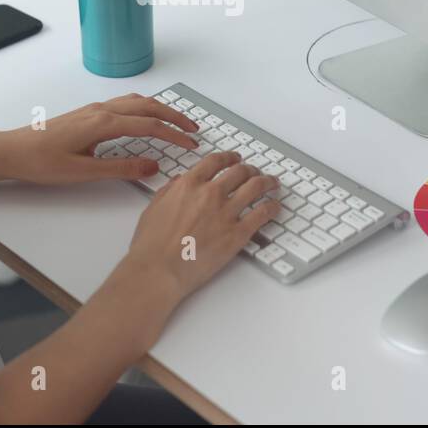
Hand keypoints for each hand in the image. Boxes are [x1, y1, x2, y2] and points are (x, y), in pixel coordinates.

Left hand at [0, 93, 198, 185]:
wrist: (12, 150)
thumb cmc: (41, 162)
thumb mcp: (83, 172)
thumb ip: (120, 168)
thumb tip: (152, 166)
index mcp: (103, 124)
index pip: (149, 125)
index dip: (174, 134)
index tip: (191, 144)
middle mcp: (101, 111)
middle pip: (147, 107)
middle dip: (174, 116)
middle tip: (194, 129)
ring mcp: (94, 109)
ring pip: (136, 102)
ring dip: (159, 109)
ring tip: (176, 121)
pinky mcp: (88, 113)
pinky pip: (124, 103)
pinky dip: (143, 108)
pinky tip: (145, 117)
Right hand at [127, 151, 279, 300]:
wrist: (159, 270)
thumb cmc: (151, 245)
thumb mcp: (154, 208)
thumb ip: (169, 191)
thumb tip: (178, 182)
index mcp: (189, 185)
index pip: (216, 161)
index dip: (229, 157)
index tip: (235, 158)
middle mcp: (210, 193)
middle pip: (240, 171)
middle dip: (250, 169)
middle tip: (255, 172)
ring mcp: (226, 213)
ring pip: (256, 187)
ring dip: (267, 182)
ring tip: (272, 183)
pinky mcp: (238, 234)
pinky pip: (262, 214)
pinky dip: (272, 207)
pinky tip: (275, 206)